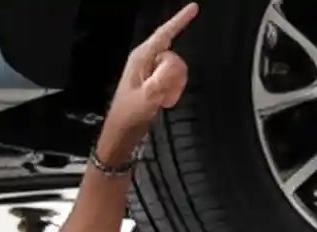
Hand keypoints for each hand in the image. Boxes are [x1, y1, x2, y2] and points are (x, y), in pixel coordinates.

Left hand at [97, 2, 198, 162]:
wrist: (122, 134)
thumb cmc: (129, 116)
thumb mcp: (147, 98)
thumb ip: (162, 80)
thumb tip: (174, 66)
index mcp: (141, 58)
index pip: (164, 34)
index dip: (180, 20)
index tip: (194, 7)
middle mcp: (146, 60)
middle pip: (175, 57)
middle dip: (175, 76)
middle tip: (164, 95)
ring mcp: (151, 71)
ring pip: (178, 70)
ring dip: (174, 86)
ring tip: (162, 100)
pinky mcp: (155, 81)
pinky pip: (175, 80)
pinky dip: (173, 91)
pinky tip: (163, 102)